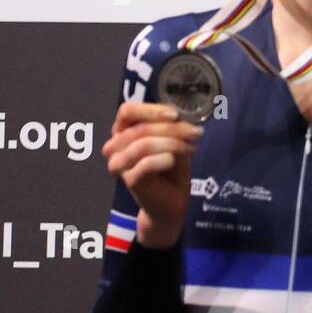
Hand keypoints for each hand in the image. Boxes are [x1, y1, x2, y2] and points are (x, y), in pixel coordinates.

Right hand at [101, 102, 201, 247]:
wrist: (173, 201)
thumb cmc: (171, 168)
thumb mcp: (173, 141)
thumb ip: (171, 126)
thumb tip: (179, 114)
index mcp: (123, 131)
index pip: (127, 111)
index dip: (151, 110)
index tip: (175, 115)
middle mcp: (115, 145)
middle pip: (141, 128)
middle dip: (173, 129)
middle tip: (196, 133)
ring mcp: (119, 163)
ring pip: (143, 144)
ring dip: (172, 144)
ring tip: (191, 148)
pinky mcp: (129, 180)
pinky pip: (146, 163)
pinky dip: (164, 159)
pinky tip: (174, 161)